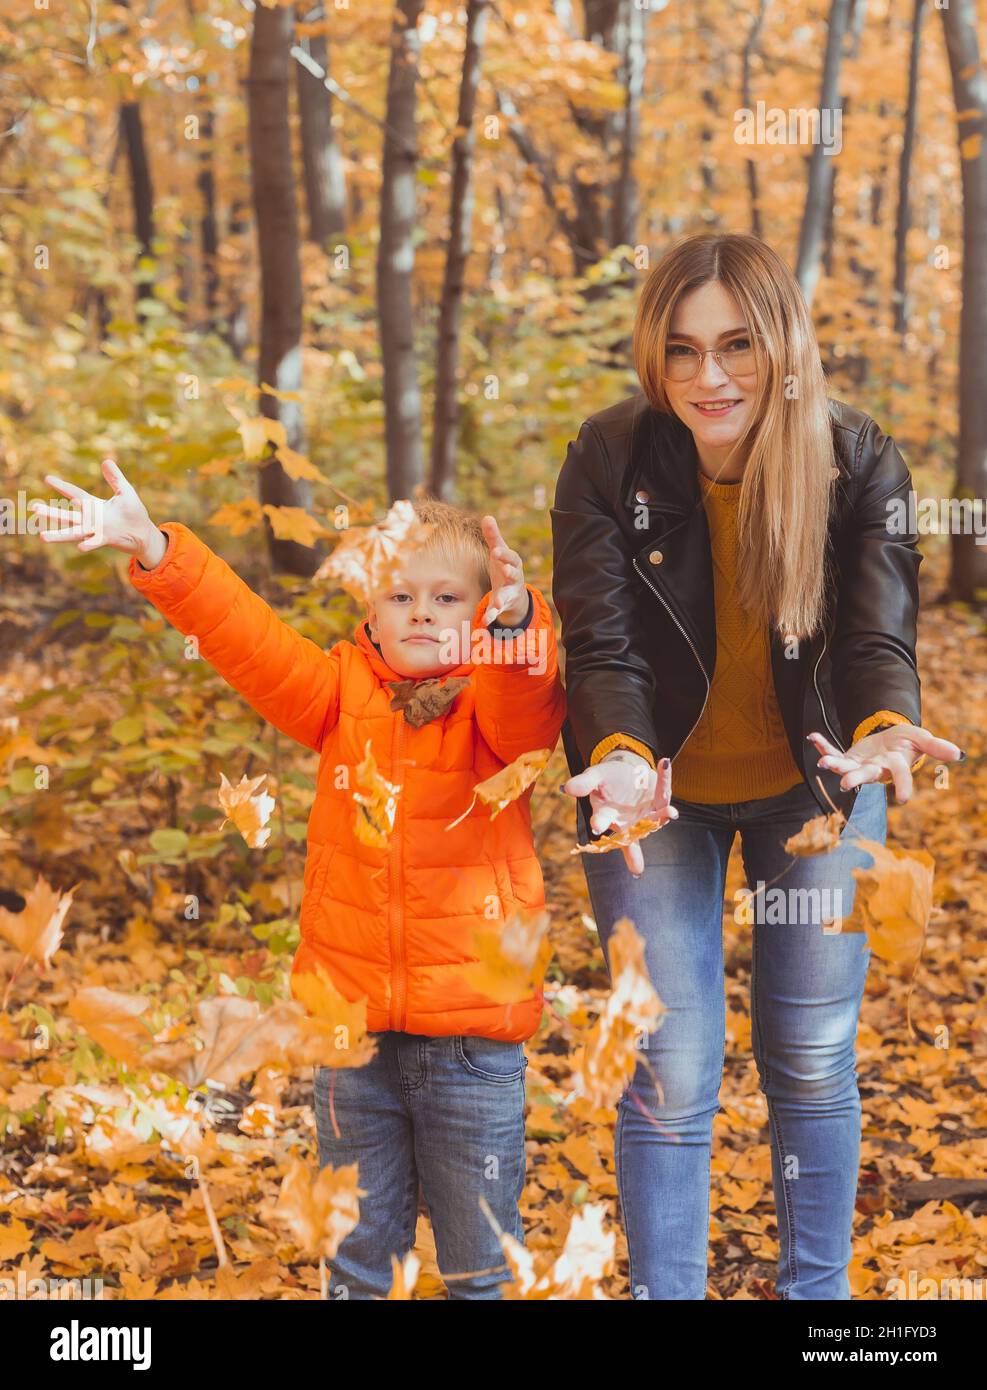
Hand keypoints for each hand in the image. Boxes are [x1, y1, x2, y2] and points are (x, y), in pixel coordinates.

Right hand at [29, 460, 163, 565]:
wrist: (144, 533)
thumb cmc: (134, 512)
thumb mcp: (125, 491)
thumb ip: (115, 478)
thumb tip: (106, 461)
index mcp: (93, 507)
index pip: (74, 494)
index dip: (62, 486)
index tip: (47, 478)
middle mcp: (91, 520)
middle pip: (67, 515)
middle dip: (51, 512)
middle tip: (33, 508)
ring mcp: (97, 531)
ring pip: (74, 532)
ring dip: (59, 534)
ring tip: (42, 536)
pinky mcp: (107, 539)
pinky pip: (95, 542)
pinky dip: (88, 544)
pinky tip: (80, 547)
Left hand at [480, 515, 526, 625]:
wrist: (515, 595)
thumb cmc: (504, 568)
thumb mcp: (499, 553)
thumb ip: (493, 536)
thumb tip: (487, 516)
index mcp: (513, 564)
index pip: (511, 558)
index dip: (505, 555)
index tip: (496, 550)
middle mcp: (514, 579)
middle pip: (514, 575)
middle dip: (509, 572)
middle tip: (504, 569)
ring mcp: (510, 593)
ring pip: (507, 596)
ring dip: (501, 598)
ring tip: (496, 603)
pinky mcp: (503, 606)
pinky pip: (498, 612)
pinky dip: (492, 616)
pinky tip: (486, 621)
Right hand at [562, 751, 677, 876]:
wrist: (625, 772)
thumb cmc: (606, 778)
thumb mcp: (594, 777)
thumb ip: (583, 783)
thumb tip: (567, 788)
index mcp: (606, 815)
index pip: (601, 821)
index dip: (599, 823)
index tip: (596, 825)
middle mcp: (626, 821)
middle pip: (632, 830)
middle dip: (638, 832)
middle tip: (641, 831)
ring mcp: (645, 816)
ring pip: (654, 819)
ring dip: (663, 816)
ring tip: (671, 812)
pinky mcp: (659, 805)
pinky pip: (664, 795)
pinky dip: (665, 779)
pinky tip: (664, 763)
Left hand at [808, 725, 963, 803]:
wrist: (889, 741)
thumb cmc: (906, 743)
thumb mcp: (921, 740)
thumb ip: (936, 747)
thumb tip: (959, 754)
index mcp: (895, 765)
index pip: (900, 776)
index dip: (903, 786)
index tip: (904, 800)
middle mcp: (875, 769)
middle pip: (865, 775)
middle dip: (855, 779)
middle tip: (845, 784)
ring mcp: (859, 765)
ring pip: (845, 767)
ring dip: (834, 763)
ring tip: (823, 762)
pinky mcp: (847, 757)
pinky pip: (833, 750)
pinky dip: (822, 744)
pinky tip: (812, 737)